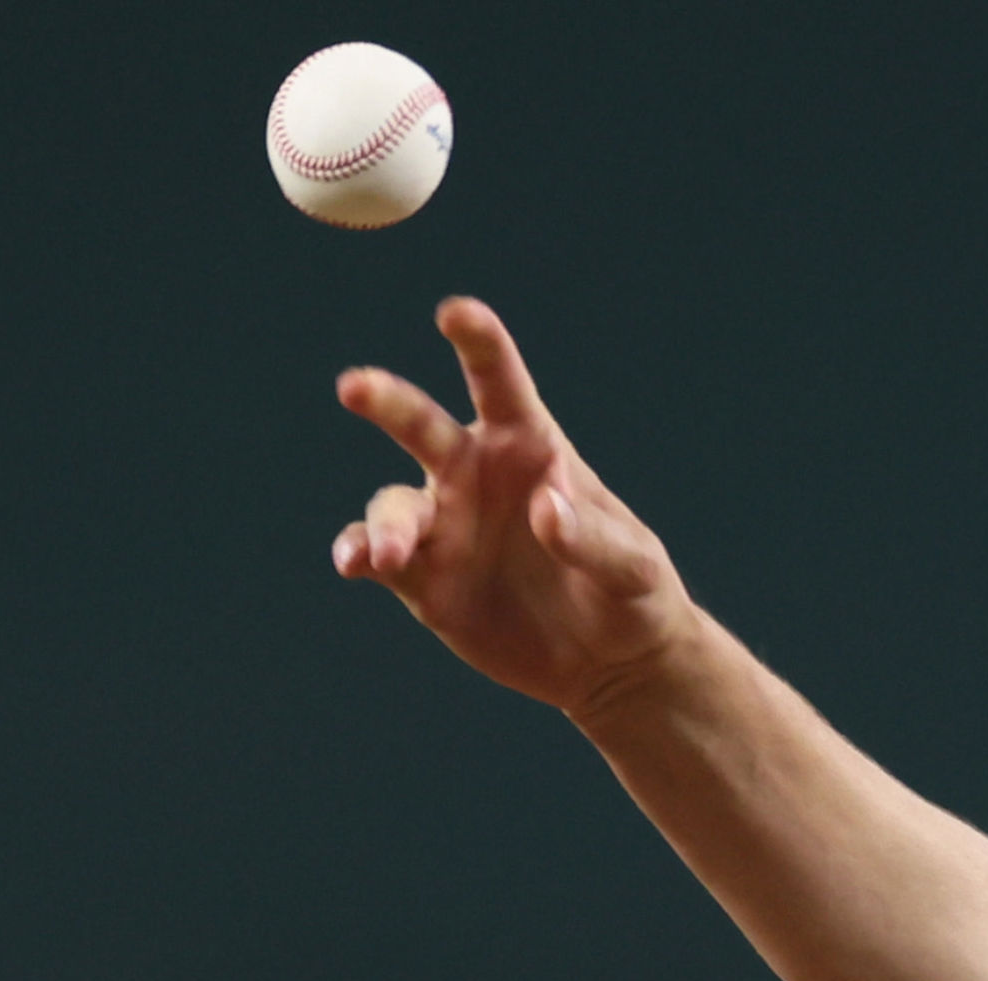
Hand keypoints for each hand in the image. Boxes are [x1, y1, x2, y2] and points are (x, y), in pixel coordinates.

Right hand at [329, 297, 695, 715]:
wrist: (608, 662)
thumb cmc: (632, 595)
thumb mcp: (633, 568)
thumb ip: (592, 537)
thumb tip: (545, 509)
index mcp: (530, 447)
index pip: (499, 383)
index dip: (479, 343)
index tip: (456, 312)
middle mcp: (473, 474)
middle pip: (422, 427)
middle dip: (388, 402)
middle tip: (356, 387)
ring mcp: (442, 524)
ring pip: (394, 505)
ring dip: (385, 523)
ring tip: (387, 552)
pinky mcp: (422, 577)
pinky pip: (378, 556)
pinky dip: (359, 553)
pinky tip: (354, 561)